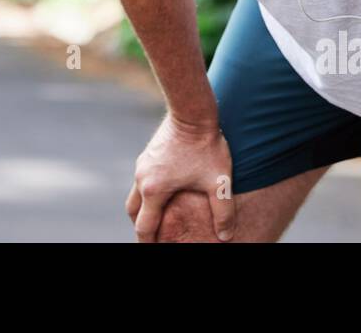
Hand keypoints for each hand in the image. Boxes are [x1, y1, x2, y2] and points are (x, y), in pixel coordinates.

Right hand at [125, 112, 235, 241]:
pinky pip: (142, 180)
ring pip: (135, 195)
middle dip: (142, 227)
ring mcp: (143, 164)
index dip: (148, 243)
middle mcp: (142, 178)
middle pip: (133, 212)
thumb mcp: (219, 183)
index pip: (144, 227)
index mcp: (154, 190)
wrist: (193, 111)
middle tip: (154, 238)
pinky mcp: (148, 154)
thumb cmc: (207, 147)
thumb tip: (226, 237)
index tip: (155, 249)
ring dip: (144, 208)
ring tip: (158, 217)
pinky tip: (164, 192)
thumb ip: (223, 213)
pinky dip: (147, 193)